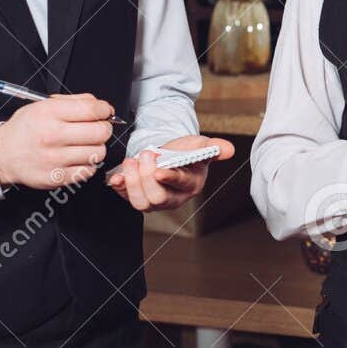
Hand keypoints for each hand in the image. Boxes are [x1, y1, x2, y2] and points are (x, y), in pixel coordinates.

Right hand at [0, 93, 115, 189]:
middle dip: (103, 129)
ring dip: (96, 148)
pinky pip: (89, 171)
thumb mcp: (43, 105)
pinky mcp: (57, 177)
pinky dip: (88, 165)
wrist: (2, 154)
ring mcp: (54, 158)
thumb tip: (101, 106)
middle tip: (97, 129)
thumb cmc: (25, 129)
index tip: (104, 112)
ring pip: (98, 152)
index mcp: (49, 113)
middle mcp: (51, 135)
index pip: (92, 109)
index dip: (105, 110)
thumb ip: (74, 101)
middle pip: (100, 132)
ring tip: (84, 145)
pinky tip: (77, 159)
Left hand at [105, 134, 234, 211]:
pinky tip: (117, 176)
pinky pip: (126, 199)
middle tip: (144, 155)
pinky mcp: (140, 198)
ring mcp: (156, 201)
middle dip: (146, 176)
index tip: (159, 170)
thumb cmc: (187, 152)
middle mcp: (174, 198)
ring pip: (141, 203)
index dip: (170, 178)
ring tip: (131, 161)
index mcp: (191, 185)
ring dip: (132, 181)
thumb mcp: (201, 145)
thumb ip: (215, 146)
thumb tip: (229, 150)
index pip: (180, 185)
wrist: (171, 156)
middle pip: (158, 198)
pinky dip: (120, 187)